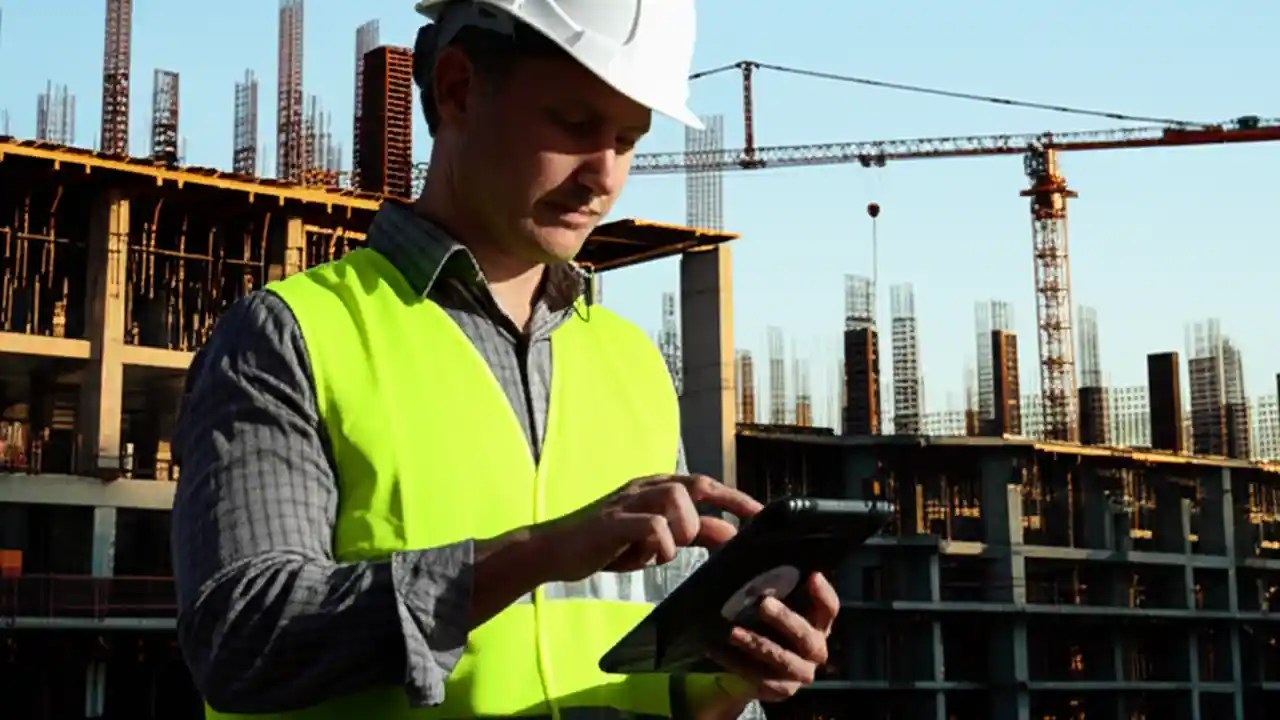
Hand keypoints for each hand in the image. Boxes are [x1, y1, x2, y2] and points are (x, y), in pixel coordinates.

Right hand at [538, 474, 763, 581]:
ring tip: (671, 549)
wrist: (555, 550)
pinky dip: (661, 542)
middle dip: (724, 504)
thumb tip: (730, 534)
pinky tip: (653, 557)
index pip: (704, 485)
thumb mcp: (657, 540)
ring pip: (675, 497)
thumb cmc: (607, 544)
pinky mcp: (611, 521)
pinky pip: (650, 524)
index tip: (760, 514)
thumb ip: (691, 534)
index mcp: (655, 489)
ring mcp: (626, 502)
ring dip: (684, 526)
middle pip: (695, 484)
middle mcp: (644, 488)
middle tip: (739, 531)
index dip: (734, 497)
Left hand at [709, 572, 839, 703]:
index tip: (811, 575)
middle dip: (785, 620)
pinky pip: (757, 677)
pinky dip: (735, 662)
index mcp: (818, 624)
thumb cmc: (766, 624)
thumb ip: (768, 581)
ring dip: (758, 644)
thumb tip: (739, 542)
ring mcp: (799, 672)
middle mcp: (815, 650)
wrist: (755, 666)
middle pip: (806, 637)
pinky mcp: (779, 689)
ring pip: (782, 660)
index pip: (829, 609)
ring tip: (733, 632)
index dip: (823, 594)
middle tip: (763, 604)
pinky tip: (715, 648)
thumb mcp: (772, 602)